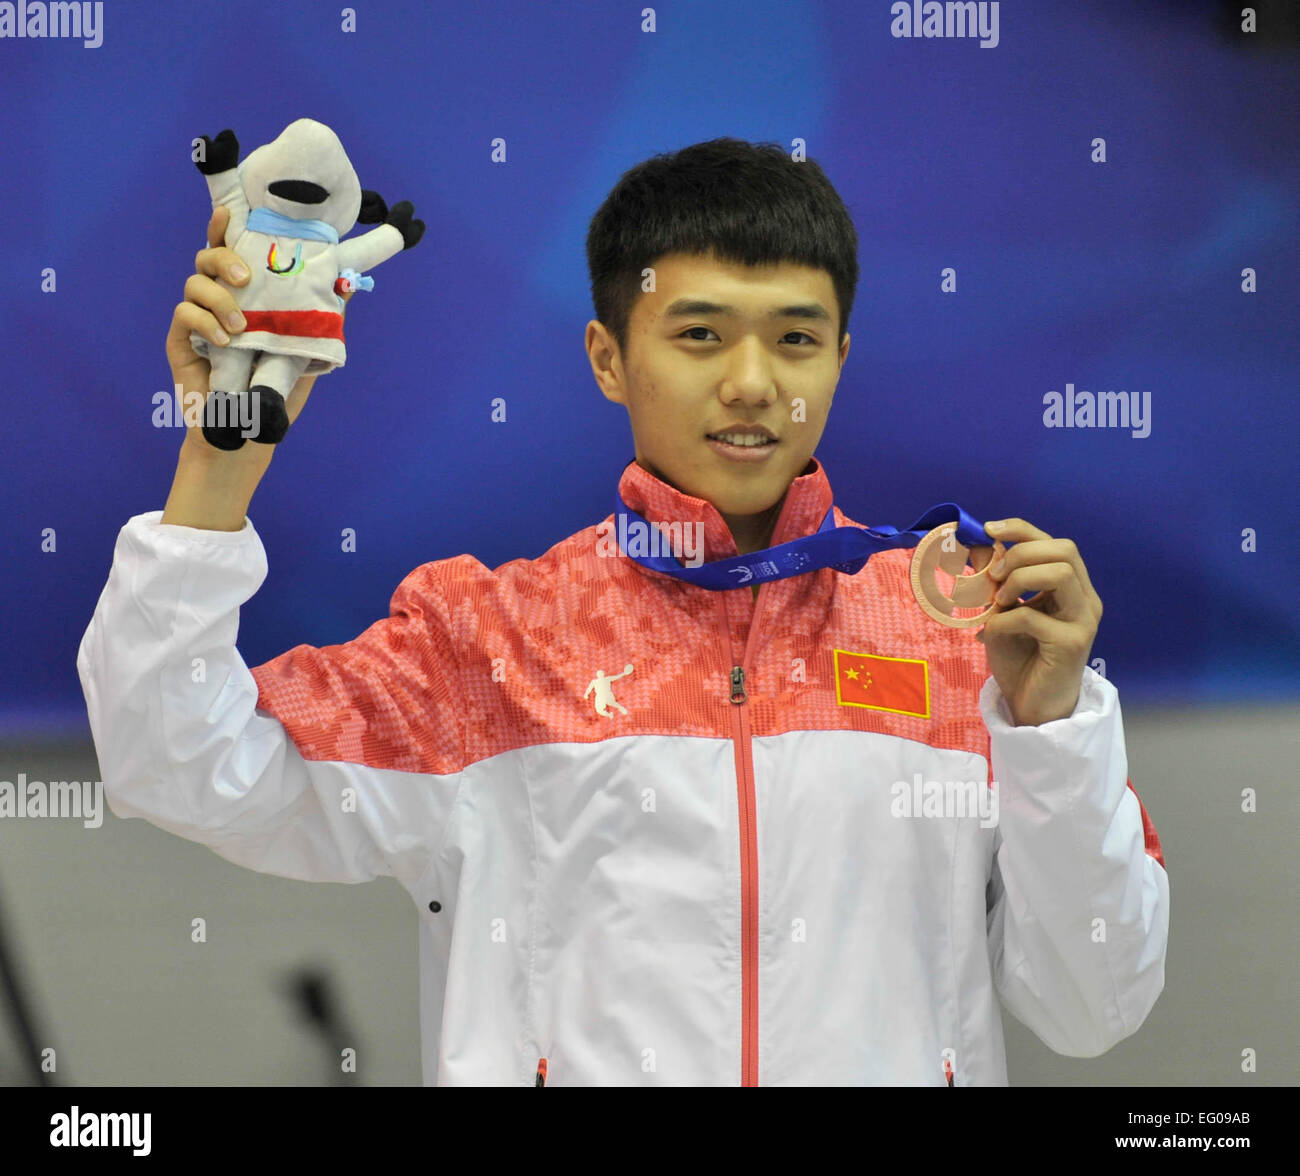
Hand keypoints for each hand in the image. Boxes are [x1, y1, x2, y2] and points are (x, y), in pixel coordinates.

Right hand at [165, 204, 352, 454]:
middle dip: (224, 258)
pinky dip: (203, 321)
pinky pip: (183, 314)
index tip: (229, 214)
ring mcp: (196, 319)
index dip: (225, 228)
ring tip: (239, 325)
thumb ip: (321, 317)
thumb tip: (350, 284)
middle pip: (206, 257)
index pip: (232, 252)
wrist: (250, 431)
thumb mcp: (307, 349)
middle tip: (245, 278)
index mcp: (245, 296)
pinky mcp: (179, 341)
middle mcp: (218, 300)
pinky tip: (223, 339)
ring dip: (218, 297)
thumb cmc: (276, 389)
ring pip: (193, 282)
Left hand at [974, 518, 1102, 725]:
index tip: (990, 529)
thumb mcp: (1002, 611)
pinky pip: (1032, 616)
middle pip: (1064, 550)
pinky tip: (991, 634)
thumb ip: (996, 579)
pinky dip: (1003, 620)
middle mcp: (1085, 599)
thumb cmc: (1019, 658)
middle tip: (995, 578)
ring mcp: (1083, 621)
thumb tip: (982, 543)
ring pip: (1060, 573)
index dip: (1022, 530)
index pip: (1056, 543)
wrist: (1030, 706)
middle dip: (1022, 555)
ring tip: (998, 602)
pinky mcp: (1072, 643)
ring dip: (1018, 581)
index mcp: (1073, 587)